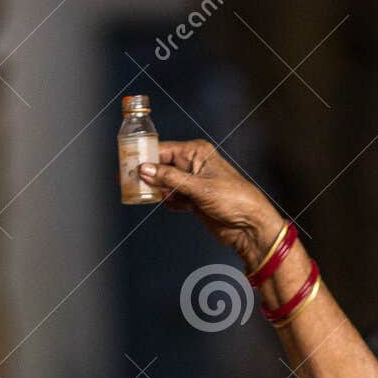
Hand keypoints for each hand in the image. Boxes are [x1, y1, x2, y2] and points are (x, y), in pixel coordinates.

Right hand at [139, 141, 283, 267]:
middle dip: (147, 175)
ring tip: (145, 196)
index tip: (127, 164)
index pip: (163, 150)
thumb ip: (170, 179)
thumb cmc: (233, 199)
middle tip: (128, 182)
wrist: (250, 226)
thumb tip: (145, 170)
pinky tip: (171, 205)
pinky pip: (174, 198)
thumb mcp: (199, 188)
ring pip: (166, 184)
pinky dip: (170, 202)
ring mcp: (194, 183)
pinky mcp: (195, 200)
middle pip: (161, 166)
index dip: (144, 157)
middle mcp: (194, 165)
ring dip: (157, 191)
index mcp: (196, 153)